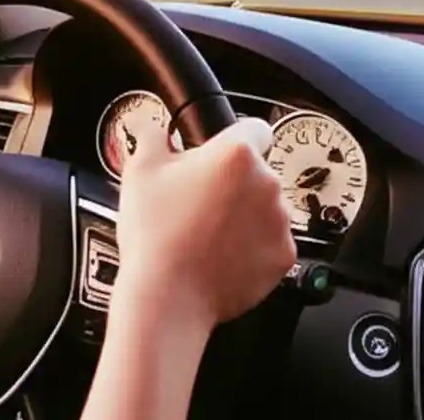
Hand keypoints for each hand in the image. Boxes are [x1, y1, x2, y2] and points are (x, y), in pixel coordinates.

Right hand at [114, 117, 295, 330]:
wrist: (167, 295)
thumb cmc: (155, 233)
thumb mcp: (140, 170)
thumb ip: (155, 136)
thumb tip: (158, 129)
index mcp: (236, 154)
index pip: (253, 128)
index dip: (233, 140)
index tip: (220, 156)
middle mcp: (267, 183)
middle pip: (257, 172)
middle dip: (234, 183)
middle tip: (200, 202)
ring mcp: (280, 222)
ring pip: (266, 207)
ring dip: (245, 215)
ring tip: (208, 233)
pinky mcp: (283, 256)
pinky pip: (271, 242)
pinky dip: (253, 247)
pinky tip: (222, 254)